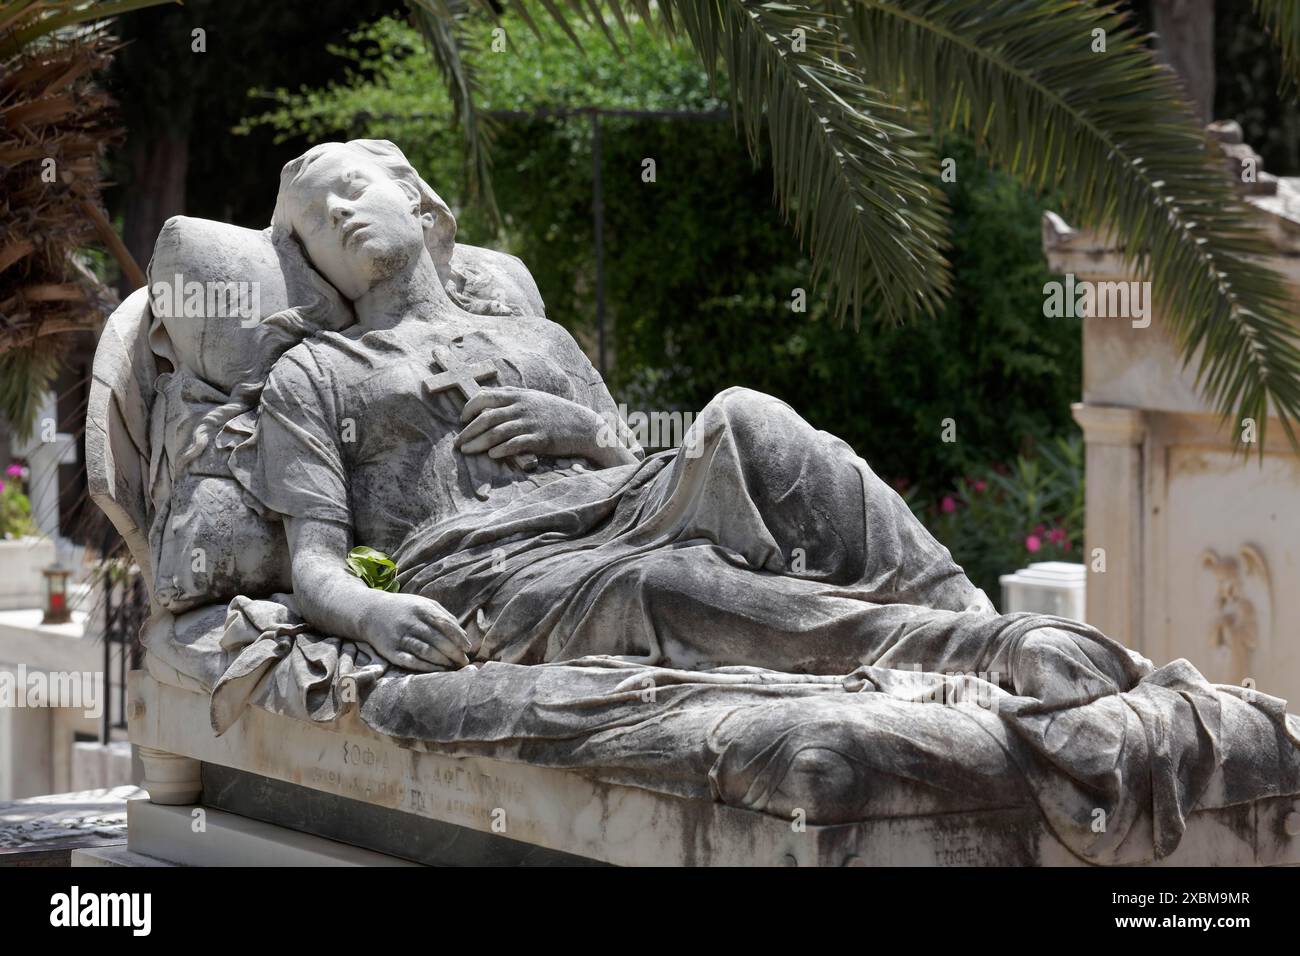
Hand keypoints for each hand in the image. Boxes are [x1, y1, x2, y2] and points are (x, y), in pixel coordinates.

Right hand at [360, 593, 470, 671]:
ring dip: (443, 661)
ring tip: (454, 667)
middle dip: (454, 652)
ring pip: (426, 652)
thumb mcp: (423, 604)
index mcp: (421, 609)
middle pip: (438, 640)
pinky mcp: (391, 651)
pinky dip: (427, 667)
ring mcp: (400, 637)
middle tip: (464, 661)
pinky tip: (439, 670)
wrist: (370, 613)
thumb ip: (443, 615)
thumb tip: (462, 634)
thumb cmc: (404, 609)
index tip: (468, 647)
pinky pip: (411, 661)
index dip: (458, 637)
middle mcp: (410, 623)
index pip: (445, 624)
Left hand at [457, 386, 620, 463]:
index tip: (462, 420)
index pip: (485, 396)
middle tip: (459, 443)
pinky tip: (492, 455)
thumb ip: (512, 400)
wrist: (584, 425)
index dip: (469, 408)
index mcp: (518, 395)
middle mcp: (522, 407)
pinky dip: (500, 449)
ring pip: (496, 432)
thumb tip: (488, 405)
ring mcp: (531, 423)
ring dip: (478, 443)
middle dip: (468, 431)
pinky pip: (515, 444)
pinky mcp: (540, 439)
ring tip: (468, 451)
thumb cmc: (556, 414)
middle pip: (486, 417)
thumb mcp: (533, 399)